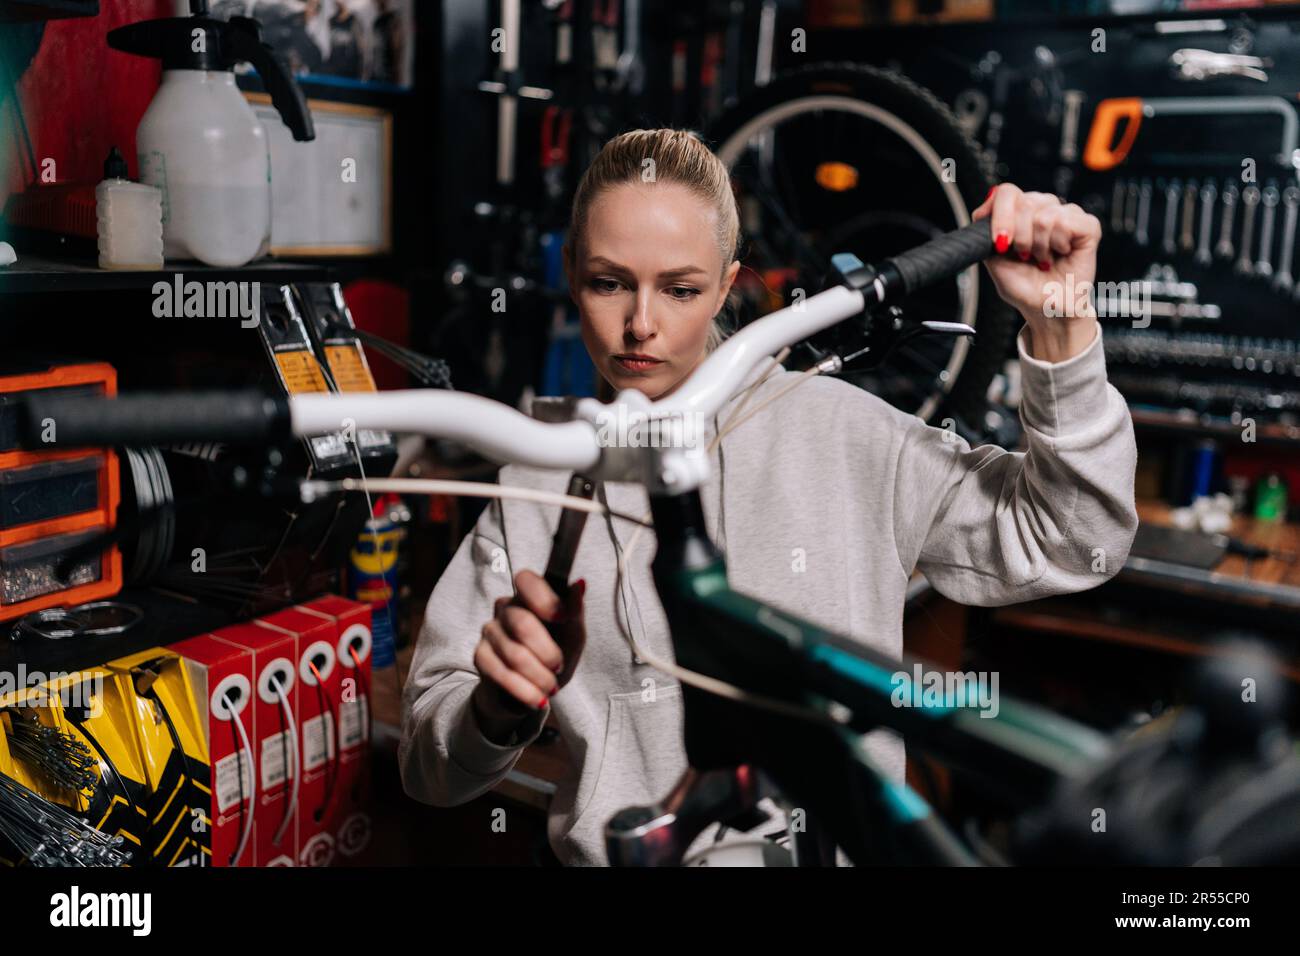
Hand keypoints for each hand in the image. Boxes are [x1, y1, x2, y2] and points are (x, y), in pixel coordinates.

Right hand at [471, 570, 585, 740]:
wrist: (531, 691)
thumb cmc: (553, 656)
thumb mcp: (572, 637)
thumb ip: (575, 612)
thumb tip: (579, 584)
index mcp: (529, 596)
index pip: (526, 580)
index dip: (543, 598)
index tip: (562, 618)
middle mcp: (505, 609)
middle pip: (522, 623)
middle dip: (547, 652)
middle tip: (559, 666)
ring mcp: (489, 631)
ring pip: (514, 654)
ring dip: (539, 677)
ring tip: (552, 687)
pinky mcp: (480, 656)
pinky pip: (501, 674)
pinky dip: (525, 690)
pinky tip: (538, 698)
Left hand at [972, 183, 1102, 361]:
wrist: (1047, 309)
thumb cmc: (1024, 288)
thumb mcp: (994, 262)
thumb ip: (985, 233)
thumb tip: (986, 207)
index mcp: (1019, 214)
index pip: (1007, 192)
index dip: (1001, 215)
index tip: (1002, 243)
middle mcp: (1042, 209)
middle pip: (1025, 200)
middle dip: (1020, 237)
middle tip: (1025, 256)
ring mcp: (1066, 215)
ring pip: (1045, 212)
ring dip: (1040, 244)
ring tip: (1042, 258)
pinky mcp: (1087, 225)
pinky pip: (1067, 220)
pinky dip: (1059, 242)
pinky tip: (1060, 253)